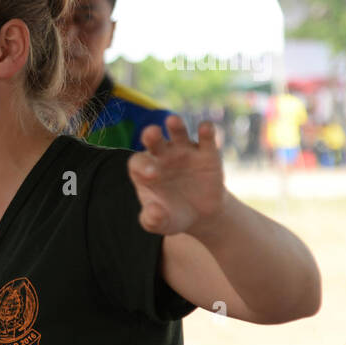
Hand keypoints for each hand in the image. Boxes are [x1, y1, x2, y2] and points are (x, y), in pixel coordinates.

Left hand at [128, 116, 226, 236]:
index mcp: (145, 171)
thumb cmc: (173, 216)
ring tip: (173, 121)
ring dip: (176, 125)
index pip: (138, 163)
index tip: (152, 175)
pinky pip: (206, 139)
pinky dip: (207, 131)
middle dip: (151, 135)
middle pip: (153, 140)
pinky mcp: (207, 154)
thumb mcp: (160, 224)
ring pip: (178, 133)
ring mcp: (185, 152)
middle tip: (151, 133)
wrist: (201, 215)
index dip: (143, 166)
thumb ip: (152, 220)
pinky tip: (206, 128)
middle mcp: (162, 156)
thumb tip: (154, 211)